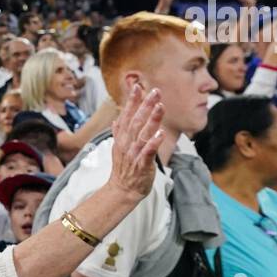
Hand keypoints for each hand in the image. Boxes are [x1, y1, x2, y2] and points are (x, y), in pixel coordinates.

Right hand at [103, 83, 164, 203]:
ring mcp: (134, 154)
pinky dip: (154, 143)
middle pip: (135, 121)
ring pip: (142, 134)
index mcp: (122, 138)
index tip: (138, 86)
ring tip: (160, 107)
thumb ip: (118, 133)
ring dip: (151, 120)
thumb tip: (116, 119)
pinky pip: (148, 152)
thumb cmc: (123, 169)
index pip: (126, 116)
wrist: (122, 190)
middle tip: (155, 92)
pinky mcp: (142, 165)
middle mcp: (126, 144)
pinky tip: (161, 133)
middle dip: (145, 106)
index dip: (132, 101)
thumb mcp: (117, 149)